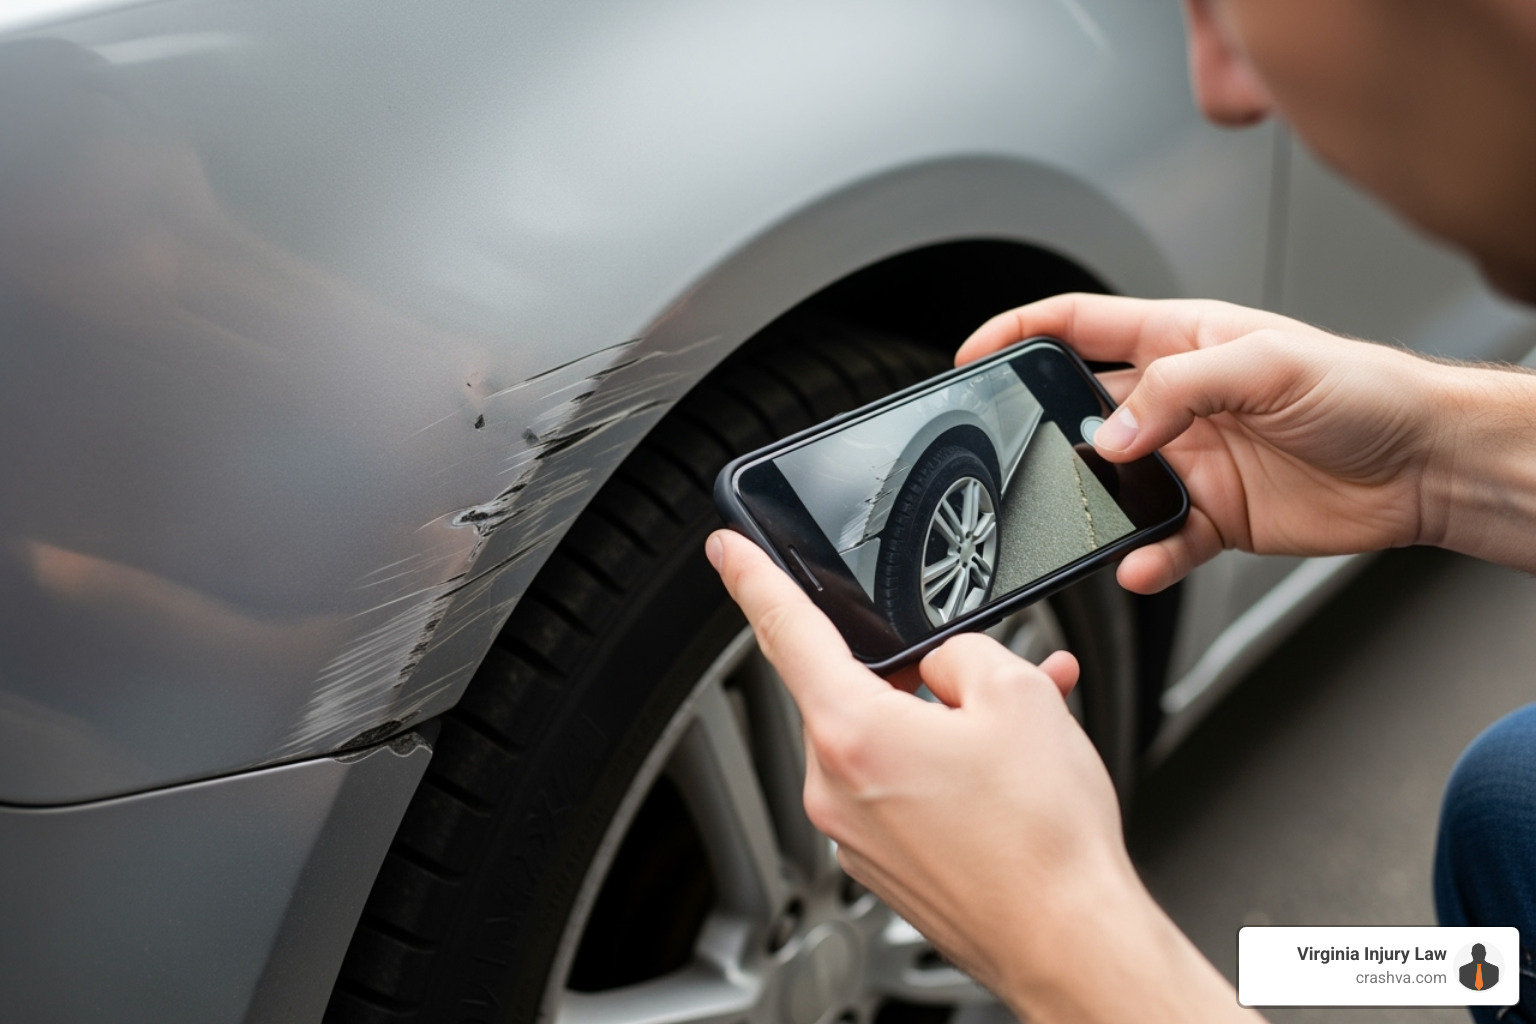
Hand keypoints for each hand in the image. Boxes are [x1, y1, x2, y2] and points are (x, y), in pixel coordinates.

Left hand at [706, 529, 1254, 1021]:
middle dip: (918, 675)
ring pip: (887, 743)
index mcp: (852, 732)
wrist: (1072, 943)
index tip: (728, 550)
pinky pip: (901, 790)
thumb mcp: (1017, 697)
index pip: (785, 629)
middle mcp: (836, 789)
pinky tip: (1005, 776)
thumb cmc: (1045, 841)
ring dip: (944, 726)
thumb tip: (944, 664)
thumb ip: (962, 652)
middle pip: (855, 691)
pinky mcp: (884, 865)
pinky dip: (943, 772)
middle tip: (987, 682)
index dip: (753, 577)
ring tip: (1020, 736)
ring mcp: (856, 835)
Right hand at [959, 294, 1445, 592]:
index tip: (975, 355)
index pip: (1079, 325)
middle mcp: (1178, 399)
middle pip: (1083, 411)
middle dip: (1045, 432)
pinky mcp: (1213, 514)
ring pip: (1112, 485)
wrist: (1426, 464)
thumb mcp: (1267, 364)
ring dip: (1093, 506)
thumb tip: (1111, 433)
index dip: (1020, 332)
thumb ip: (1180, 390)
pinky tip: (1141, 563)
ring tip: (1081, 521)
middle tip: (1021, 456)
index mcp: (1181, 340)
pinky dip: (1143, 557)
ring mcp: (1191, 459)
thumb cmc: (1365, 390)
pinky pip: (1158, 540)